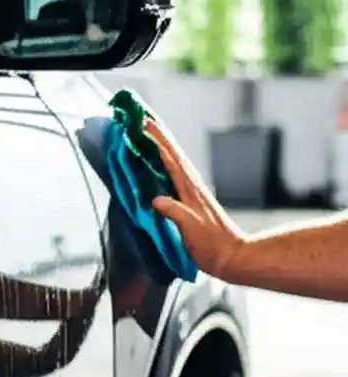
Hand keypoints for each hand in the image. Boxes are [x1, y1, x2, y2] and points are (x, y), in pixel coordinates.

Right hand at [145, 119, 249, 279]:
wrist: (231, 257)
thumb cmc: (211, 245)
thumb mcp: (191, 228)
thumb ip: (174, 212)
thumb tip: (155, 199)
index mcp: (190, 189)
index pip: (171, 159)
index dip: (159, 140)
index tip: (146, 123)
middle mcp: (191, 186)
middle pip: (173, 154)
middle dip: (159, 136)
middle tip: (144, 119)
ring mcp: (192, 193)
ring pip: (173, 162)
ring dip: (161, 147)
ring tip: (148, 135)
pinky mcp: (190, 201)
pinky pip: (173, 175)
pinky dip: (164, 164)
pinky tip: (158, 165)